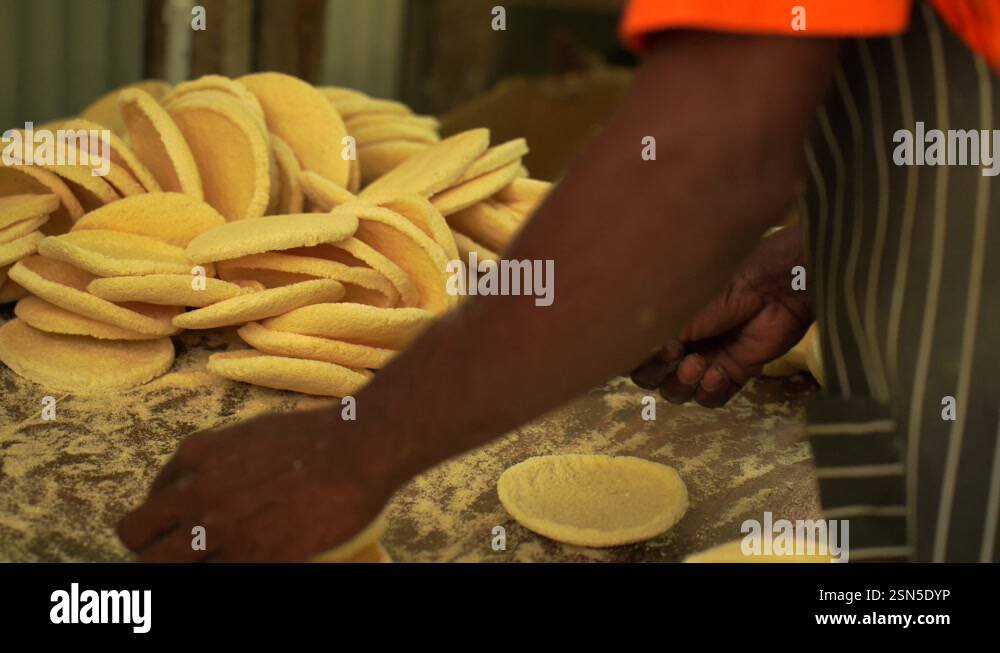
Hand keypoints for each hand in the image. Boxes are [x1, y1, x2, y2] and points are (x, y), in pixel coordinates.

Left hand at [117, 410, 391, 561]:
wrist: (356, 451)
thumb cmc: (316, 436)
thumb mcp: (251, 432)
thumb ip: (218, 460)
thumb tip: (207, 481)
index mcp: (196, 456)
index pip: (151, 499)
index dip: (166, 518)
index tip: (185, 526)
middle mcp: (196, 494)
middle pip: (136, 535)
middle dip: (153, 545)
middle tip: (181, 552)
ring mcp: (219, 530)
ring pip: (163, 565)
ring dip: (182, 565)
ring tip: (211, 560)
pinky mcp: (249, 558)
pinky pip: (212, 576)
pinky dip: (222, 571)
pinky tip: (249, 559)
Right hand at [631, 225, 811, 406]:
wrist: (772, 288)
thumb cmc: (723, 288)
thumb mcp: (678, 310)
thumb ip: (652, 337)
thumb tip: (626, 358)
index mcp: (663, 325)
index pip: (635, 357)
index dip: (639, 361)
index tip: (657, 344)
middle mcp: (680, 345)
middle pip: (652, 379)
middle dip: (660, 372)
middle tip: (678, 353)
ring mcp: (706, 361)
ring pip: (678, 393)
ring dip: (684, 384)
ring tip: (701, 364)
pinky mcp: (734, 374)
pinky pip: (711, 400)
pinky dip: (711, 391)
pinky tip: (720, 373)